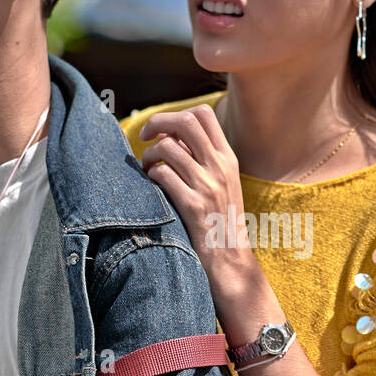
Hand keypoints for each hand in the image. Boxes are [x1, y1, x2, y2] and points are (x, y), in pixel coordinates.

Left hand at [138, 105, 257, 302]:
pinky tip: (150, 186)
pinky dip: (150, 175)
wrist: (230, 261)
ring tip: (147, 170)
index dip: (177, 114)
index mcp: (228, 158)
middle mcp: (220, 167)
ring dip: (149, 155)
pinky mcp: (193, 206)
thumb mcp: (222, 185)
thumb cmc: (219, 222)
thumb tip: (170, 135)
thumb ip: (202, 159)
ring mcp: (208, 186)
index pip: (204, 114)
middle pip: (185, 122)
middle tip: (144, 137)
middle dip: (158, 122)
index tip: (163, 130)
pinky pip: (163, 174)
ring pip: (169, 147)